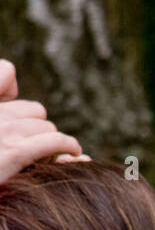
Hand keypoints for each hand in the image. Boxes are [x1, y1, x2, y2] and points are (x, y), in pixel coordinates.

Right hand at [0, 60, 89, 181]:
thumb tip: (12, 73)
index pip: (6, 73)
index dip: (15, 96)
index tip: (23, 120)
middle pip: (33, 110)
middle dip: (37, 129)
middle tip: (37, 150)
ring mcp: (1, 131)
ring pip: (45, 126)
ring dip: (53, 141)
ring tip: (53, 156)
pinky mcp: (14, 153)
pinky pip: (53, 141)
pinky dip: (67, 145)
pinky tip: (73, 152)